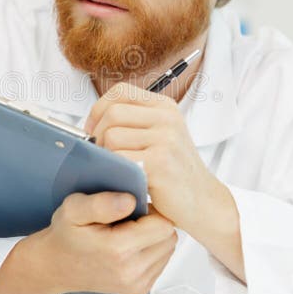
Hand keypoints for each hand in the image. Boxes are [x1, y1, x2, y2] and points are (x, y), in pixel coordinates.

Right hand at [30, 191, 177, 293]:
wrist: (55, 267)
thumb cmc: (65, 236)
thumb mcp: (73, 209)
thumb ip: (102, 202)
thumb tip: (131, 201)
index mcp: (118, 250)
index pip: (163, 224)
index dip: (151, 211)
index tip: (133, 209)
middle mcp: (131, 271)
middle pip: (168, 237)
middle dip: (154, 224)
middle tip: (129, 220)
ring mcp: (136, 284)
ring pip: (167, 249)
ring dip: (153, 237)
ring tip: (127, 233)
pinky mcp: (140, 289)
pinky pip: (161, 262)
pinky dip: (150, 250)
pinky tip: (129, 246)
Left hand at [84, 82, 218, 231]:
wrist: (203, 202)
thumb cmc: (174, 172)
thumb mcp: (160, 137)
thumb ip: (132, 123)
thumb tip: (88, 126)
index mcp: (164, 107)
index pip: (120, 92)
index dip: (98, 109)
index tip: (92, 130)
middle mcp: (167, 119)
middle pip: (112, 114)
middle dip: (97, 135)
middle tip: (101, 155)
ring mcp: (166, 140)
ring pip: (111, 137)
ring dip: (105, 156)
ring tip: (115, 169)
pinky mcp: (160, 164)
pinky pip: (119, 160)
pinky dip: (113, 171)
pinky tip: (121, 180)